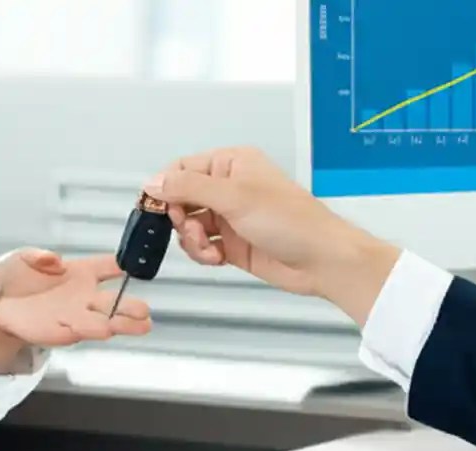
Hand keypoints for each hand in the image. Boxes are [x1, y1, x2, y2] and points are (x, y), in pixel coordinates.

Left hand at [0, 249, 150, 375]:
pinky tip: (105, 329)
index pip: (108, 267)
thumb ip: (38, 256)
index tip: (134, 266)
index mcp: (80, 274)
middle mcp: (83, 298)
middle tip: (145, 310)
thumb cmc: (13, 282)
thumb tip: (53, 259)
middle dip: (131, 307)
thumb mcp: (23, 258)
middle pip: (115, 302)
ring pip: (104, 321)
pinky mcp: (59, 332)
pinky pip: (77, 331)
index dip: (123, 266)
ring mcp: (74, 316)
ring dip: (120, 323)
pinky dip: (90, 329)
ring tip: (139, 326)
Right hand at [146, 147, 400, 325]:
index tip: (157, 206)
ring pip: (189, 226)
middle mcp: (230, 188)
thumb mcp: (234, 197)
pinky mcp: (234, 244)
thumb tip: (155, 181)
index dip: (167, 187)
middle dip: (179, 218)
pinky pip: (203, 247)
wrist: (321, 260)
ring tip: (207, 247)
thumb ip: (189, 187)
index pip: (183, 168)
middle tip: (188, 228)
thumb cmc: (293, 221)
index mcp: (232, 164)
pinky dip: (203, 254)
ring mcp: (232, 217)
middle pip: (182, 199)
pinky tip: (216, 257)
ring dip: (191, 240)